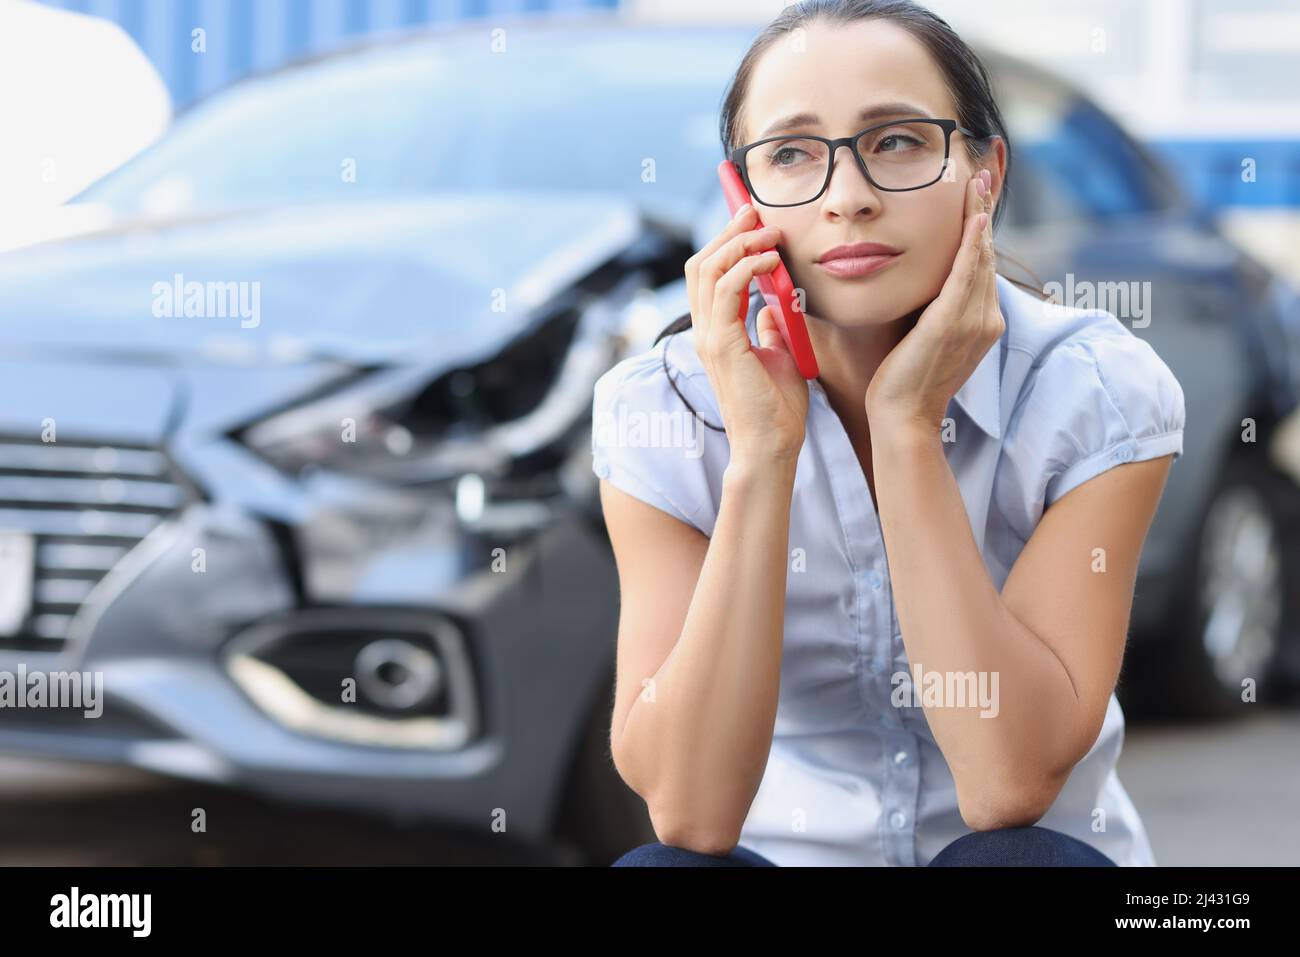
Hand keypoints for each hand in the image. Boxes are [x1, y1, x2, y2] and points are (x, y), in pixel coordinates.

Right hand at [685, 202, 810, 463]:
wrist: (772, 446)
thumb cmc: (777, 410)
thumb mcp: (779, 354)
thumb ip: (771, 327)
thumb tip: (774, 303)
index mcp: (716, 333)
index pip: (709, 275)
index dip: (725, 243)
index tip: (751, 220)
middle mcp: (705, 331)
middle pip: (701, 264)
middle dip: (728, 233)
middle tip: (755, 212)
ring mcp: (709, 338)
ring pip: (708, 269)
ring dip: (739, 244)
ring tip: (769, 234)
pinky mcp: (722, 344)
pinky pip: (727, 290)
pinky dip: (747, 267)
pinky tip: (771, 263)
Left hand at [864, 168, 1003, 437]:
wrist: (903, 416)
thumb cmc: (906, 379)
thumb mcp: (926, 336)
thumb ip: (934, 308)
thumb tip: (925, 281)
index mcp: (982, 321)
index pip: (982, 265)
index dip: (981, 229)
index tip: (977, 196)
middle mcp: (986, 318)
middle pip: (986, 254)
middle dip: (983, 212)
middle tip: (980, 174)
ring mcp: (973, 322)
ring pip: (978, 259)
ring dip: (979, 217)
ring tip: (977, 182)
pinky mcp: (951, 324)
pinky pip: (964, 277)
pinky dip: (971, 247)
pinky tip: (975, 220)